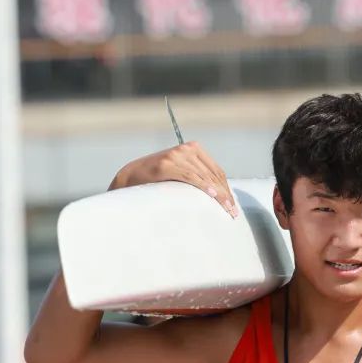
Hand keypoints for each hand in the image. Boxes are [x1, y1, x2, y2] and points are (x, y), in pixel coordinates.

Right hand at [109, 143, 237, 216]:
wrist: (128, 177)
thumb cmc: (156, 180)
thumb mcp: (179, 174)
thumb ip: (196, 176)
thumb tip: (219, 195)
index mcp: (193, 149)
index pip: (216, 171)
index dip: (227, 189)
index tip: (233, 205)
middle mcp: (186, 149)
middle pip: (213, 174)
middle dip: (225, 195)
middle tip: (232, 213)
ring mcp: (176, 155)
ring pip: (205, 176)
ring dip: (218, 195)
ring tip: (226, 210)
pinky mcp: (167, 163)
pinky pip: (190, 176)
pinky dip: (203, 186)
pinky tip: (212, 195)